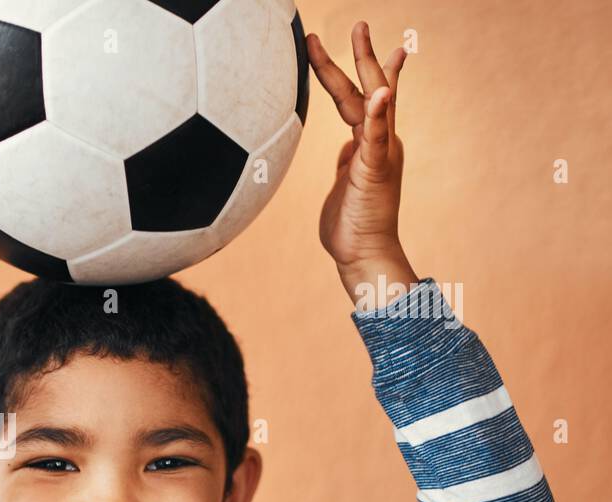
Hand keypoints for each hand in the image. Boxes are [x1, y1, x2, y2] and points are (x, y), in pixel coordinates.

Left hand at [306, 22, 416, 297]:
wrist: (363, 253)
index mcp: (369, 144)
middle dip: (363, 55)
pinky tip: (380, 90)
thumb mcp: (345, 184)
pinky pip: (374, 136)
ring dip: (364, 66)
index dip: (372, 70)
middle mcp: (379, 142)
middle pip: (370, 89)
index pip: (368, 99)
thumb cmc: (351, 224)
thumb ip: (347, 162)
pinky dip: (376, 113)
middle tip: (359, 23)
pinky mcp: (375, 169)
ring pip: (370, 101)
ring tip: (360, 33)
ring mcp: (380, 153)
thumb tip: (346, 148)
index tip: (380, 45)